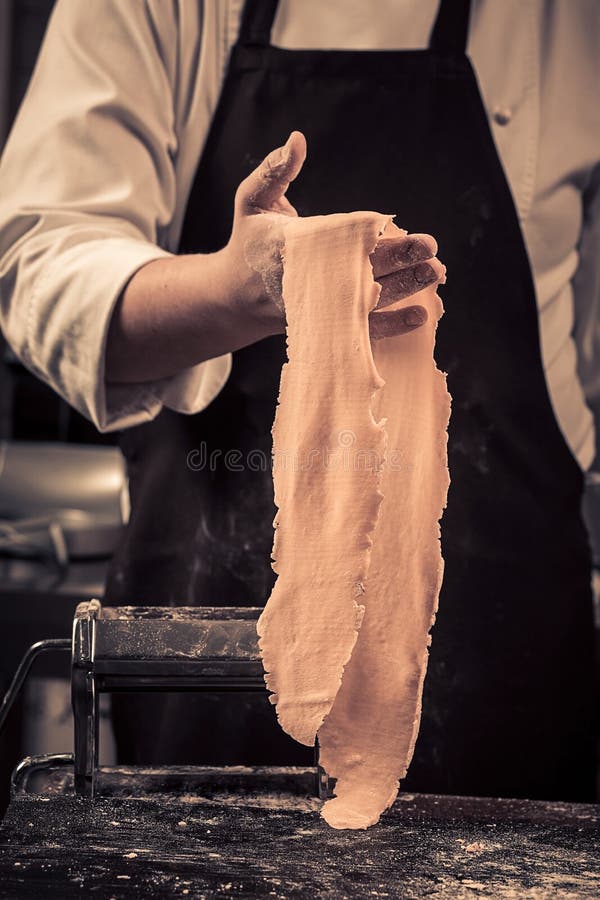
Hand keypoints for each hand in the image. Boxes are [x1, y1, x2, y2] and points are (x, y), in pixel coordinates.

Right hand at [217, 130, 443, 341]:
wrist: (235, 299)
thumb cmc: (249, 244)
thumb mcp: (252, 201)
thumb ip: (274, 170)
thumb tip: (298, 138)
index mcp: (289, 248)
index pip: (336, 240)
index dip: (368, 233)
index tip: (394, 222)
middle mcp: (306, 282)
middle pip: (359, 271)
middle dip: (398, 259)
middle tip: (430, 248)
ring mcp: (318, 309)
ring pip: (367, 302)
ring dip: (404, 288)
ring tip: (434, 272)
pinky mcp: (327, 326)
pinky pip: (362, 331)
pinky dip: (392, 326)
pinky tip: (420, 315)